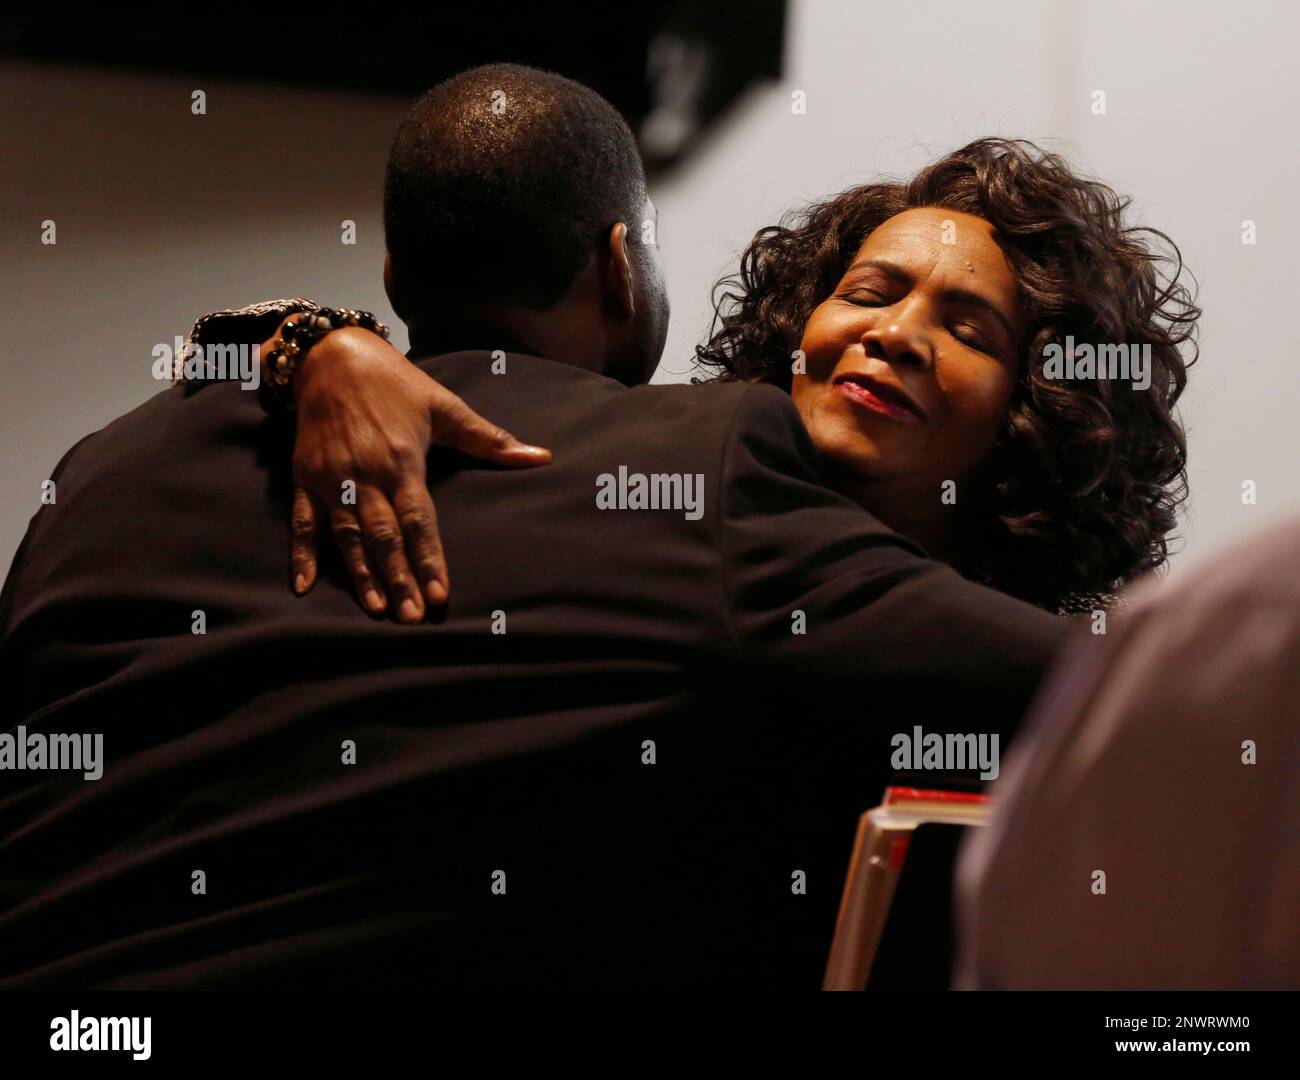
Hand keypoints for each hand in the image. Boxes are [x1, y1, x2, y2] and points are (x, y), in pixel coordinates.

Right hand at [273, 321, 550, 620]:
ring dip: (361, 574)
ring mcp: (333, 477)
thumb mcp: (445, 405)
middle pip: (384, 536)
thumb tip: (540, 457)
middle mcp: (366, 474)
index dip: (430, 558)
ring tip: (377, 608)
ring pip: (347, 535)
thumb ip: (489, 439)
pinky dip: (301, 554)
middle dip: (399, 577)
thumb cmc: (396, 383)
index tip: (439, 594)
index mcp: (402, 461)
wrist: (332, 355)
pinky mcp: (305, 476)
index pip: (419, 521)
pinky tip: (304, 587)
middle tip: (410, 616)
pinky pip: (303, 521)